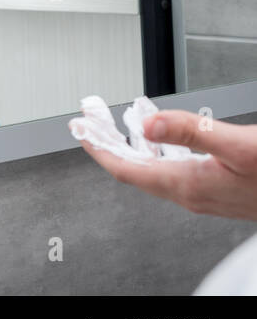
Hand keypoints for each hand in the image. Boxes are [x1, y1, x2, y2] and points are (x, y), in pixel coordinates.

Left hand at [79, 109, 256, 219]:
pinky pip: (173, 173)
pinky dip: (158, 153)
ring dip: (132, 149)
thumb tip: (150, 124)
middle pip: (134, 170)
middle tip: (90, 122)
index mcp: (186, 184)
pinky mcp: (218, 192)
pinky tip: (161, 141)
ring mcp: (204, 196)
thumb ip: (192, 132)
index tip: (79, 130)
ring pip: (154, 172)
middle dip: (108, 145)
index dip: (98, 149)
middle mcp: (190, 194)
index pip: (125, 169)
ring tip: (116, 126)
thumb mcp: (238, 145)